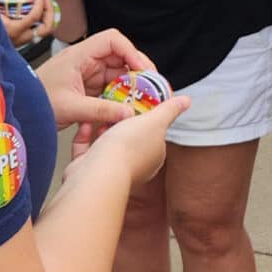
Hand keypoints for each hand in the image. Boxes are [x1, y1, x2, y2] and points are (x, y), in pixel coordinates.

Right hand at [0, 0, 57, 46]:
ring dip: (49, 14)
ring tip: (46, 0)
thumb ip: (8, 3)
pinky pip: (41, 28)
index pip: (33, 17)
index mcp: (14, 30)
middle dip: (50, 11)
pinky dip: (44, 17)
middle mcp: (23, 37)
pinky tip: (41, 7)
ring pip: (46, 29)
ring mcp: (26, 40)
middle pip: (47, 27)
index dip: (40, 4)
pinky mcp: (27, 39)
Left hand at [38, 28, 155, 127]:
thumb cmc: (36, 102)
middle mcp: (86, 61)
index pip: (112, 40)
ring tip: (145, 99)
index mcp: (80, 55)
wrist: (19, 112)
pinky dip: (121, 96)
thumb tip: (129, 115)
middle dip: (137, 70)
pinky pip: (111, 88)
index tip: (143, 70)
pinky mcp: (88, 88)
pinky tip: (129, 107)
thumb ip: (101, 110)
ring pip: (118, 74)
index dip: (131, 52)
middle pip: (120, 56)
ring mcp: (88, 74)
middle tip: (152, 87)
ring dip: (131, 85)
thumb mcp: (70, 107)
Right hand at [69, 94, 188, 187]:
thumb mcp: (155, 121)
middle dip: (120, 122)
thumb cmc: (127, 149)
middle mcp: (133, 166)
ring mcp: (110, 169)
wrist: (97, 171)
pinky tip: (85, 122)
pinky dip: (84, 135)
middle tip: (115, 105)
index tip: (137, 103)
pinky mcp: (89, 169)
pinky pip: (85, 149)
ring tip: (101, 111)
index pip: (153, 135)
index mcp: (153, 157)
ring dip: (102, 126)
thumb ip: (169, 110)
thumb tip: (186, 101)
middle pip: (127, 138)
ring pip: (105, 144)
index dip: (146, 119)